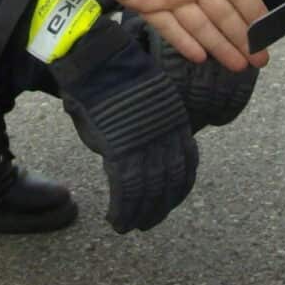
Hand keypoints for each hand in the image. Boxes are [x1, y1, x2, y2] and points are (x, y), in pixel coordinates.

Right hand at [54, 21, 197, 232]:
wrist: (98, 59)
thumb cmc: (112, 76)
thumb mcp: (140, 102)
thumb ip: (144, 128)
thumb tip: (138, 150)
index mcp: (175, 121)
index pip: (186, 162)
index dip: (178, 186)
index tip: (170, 200)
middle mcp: (166, 135)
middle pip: (171, 181)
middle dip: (161, 205)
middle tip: (149, 221)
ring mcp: (146, 143)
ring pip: (150, 190)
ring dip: (142, 213)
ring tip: (131, 225)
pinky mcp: (122, 149)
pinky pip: (127, 190)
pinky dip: (123, 210)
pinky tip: (117, 220)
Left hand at [86, 0, 270, 68]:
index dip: (255, 11)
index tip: (271, 32)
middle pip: (224, 14)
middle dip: (243, 37)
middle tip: (261, 60)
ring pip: (201, 26)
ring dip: (220, 45)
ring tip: (239, 66)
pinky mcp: (147, 6)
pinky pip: (171, 28)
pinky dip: (186, 43)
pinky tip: (201, 57)